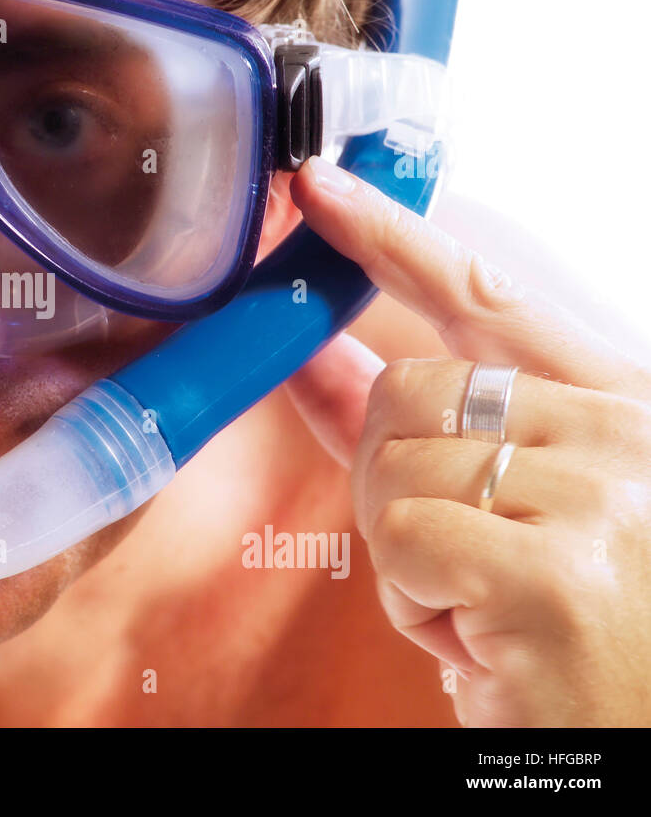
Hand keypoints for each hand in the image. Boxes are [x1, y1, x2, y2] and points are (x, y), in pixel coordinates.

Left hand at [285, 156, 650, 725]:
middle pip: (406, 391)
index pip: (487, 298)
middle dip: (389, 475)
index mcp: (622, 407)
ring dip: (404, 553)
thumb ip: (416, 427)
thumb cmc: (576, 632)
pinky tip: (479, 638)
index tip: (323, 189)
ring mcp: (601, 498)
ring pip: (391, 466)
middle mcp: (627, 435)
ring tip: (479, 603)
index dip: (393, 238)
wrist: (640, 744)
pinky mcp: (554, 574)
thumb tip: (317, 352)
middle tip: (452, 552)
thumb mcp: (508, 513)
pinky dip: (411, 601)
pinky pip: (398, 538)